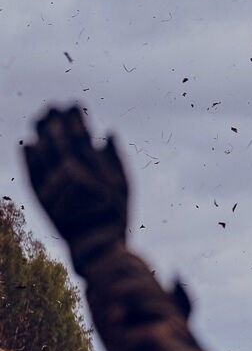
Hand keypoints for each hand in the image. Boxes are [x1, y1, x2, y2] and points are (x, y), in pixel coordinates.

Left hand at [22, 105, 129, 255]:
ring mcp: (52, 183)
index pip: (81, 134)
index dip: (77, 118)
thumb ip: (115, 158)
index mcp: (93, 167)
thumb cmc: (114, 216)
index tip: (74, 104)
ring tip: (41, 118)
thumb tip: (108, 132)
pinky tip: (27, 143)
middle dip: (56, 121)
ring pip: (42, 150)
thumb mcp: (125, 186)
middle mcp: (70, 172)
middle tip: (53, 107)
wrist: (94, 246)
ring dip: (40, 132)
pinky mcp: (39, 196)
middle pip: (58, 138)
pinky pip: (30, 170)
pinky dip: (28, 155)